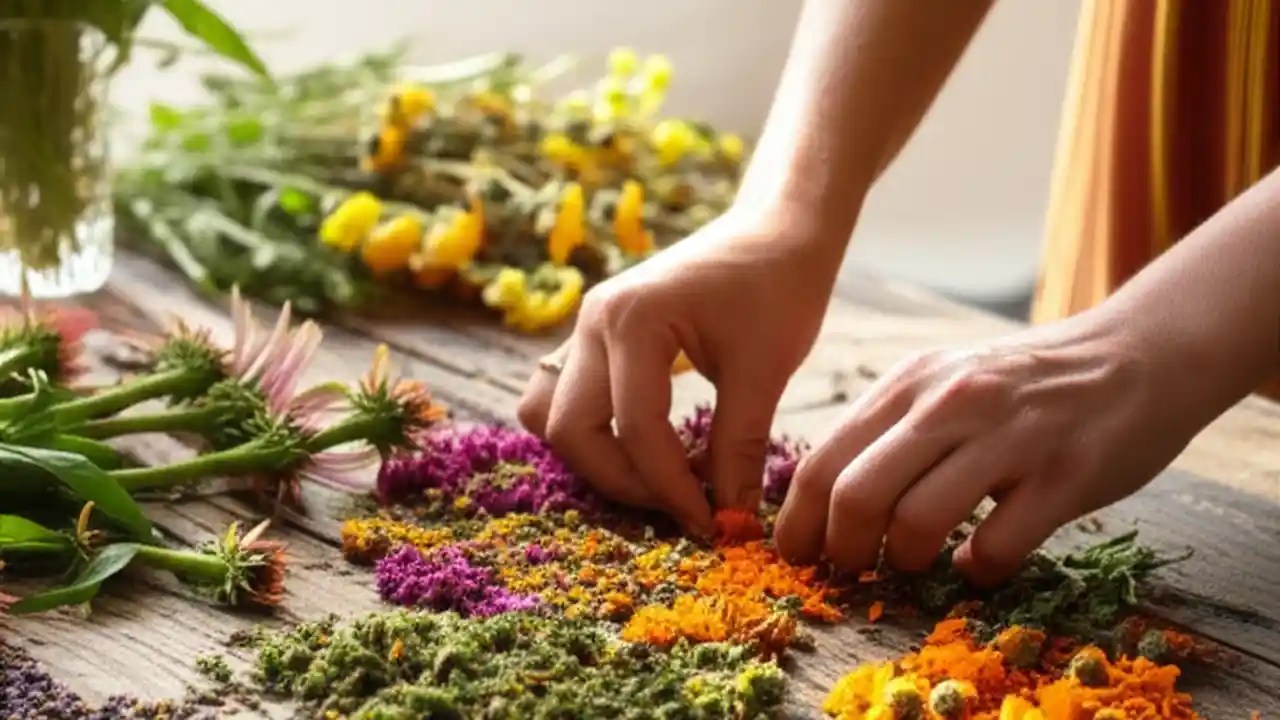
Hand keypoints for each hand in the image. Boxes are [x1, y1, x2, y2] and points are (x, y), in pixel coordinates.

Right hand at [518, 206, 846, 533]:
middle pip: (569, 430)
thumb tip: (731, 521)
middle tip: (685, 504)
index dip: (671, 489)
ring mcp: (586, 327)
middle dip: (623, 481)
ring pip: (552, 415)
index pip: (635, 430)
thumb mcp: (765, 370)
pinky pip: (567, 398)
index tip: (713, 523)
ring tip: (663, 476)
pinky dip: (597, 433)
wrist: (776, 229)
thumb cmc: (779, 285)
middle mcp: (593, 321)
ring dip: (597, 458)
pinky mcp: (596, 338)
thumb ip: (739, 447)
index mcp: (632, 319)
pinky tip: (655, 447)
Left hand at [773, 312, 1203, 584]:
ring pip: (917, 522)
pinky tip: (983, 560)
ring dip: (905, 561)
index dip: (798, 523)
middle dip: (840, 551)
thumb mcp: (942, 382)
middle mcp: (948, 404)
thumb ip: (889, 430)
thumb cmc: (1024, 382)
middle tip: (851, 571)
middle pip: (855, 495)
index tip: (798, 556)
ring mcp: (1007, 438)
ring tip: (917, 563)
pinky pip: (999, 545)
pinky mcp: (1063, 475)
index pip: (823, 462)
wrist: (1137, 354)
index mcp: (908, 384)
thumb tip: (824, 499)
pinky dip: (980, 568)